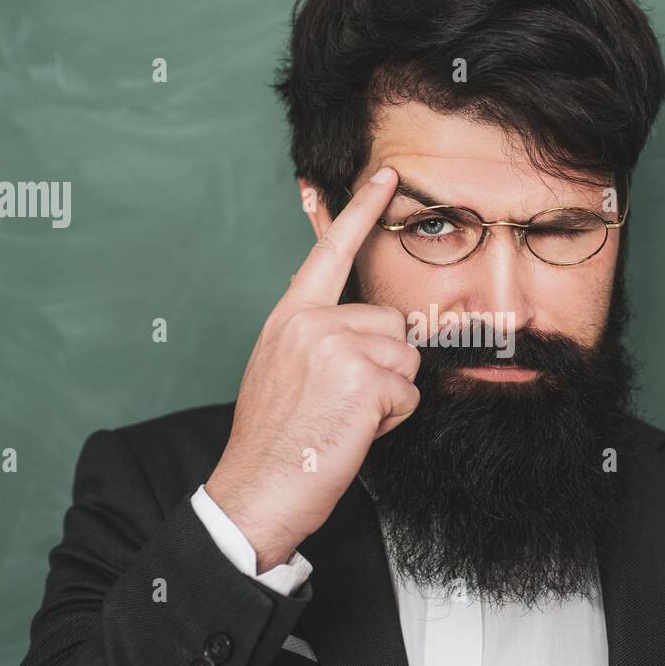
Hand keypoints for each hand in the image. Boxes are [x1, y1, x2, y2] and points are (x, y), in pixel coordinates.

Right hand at [206, 167, 419, 571]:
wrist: (256, 490)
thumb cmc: (275, 441)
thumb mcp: (283, 371)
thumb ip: (318, 339)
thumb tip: (366, 327)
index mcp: (289, 317)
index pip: (330, 252)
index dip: (360, 211)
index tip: (386, 175)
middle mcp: (310, 322)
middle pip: (392, 323)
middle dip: (384, 366)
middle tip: (342, 404)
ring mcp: (336, 346)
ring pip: (405, 358)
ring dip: (388, 396)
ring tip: (345, 418)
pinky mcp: (362, 378)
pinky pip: (408, 392)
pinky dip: (391, 420)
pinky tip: (352, 432)